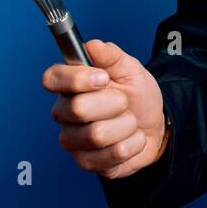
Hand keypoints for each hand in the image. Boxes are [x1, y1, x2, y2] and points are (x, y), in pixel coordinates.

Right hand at [41, 39, 167, 178]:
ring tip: (129, 121)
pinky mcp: (86, 162)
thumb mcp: (130, 70)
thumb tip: (92, 44)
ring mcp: (73, 140)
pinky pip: (112, 154)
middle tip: (125, 102)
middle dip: (114, 103)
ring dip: (126, 125)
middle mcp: (65, 113)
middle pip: (78, 109)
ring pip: (97, 134)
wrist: (155, 125)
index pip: (52, 79)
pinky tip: (132, 138)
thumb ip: (111, 55)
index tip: (103, 78)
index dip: (76, 79)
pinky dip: (133, 143)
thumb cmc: (137, 96)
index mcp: (70, 86)